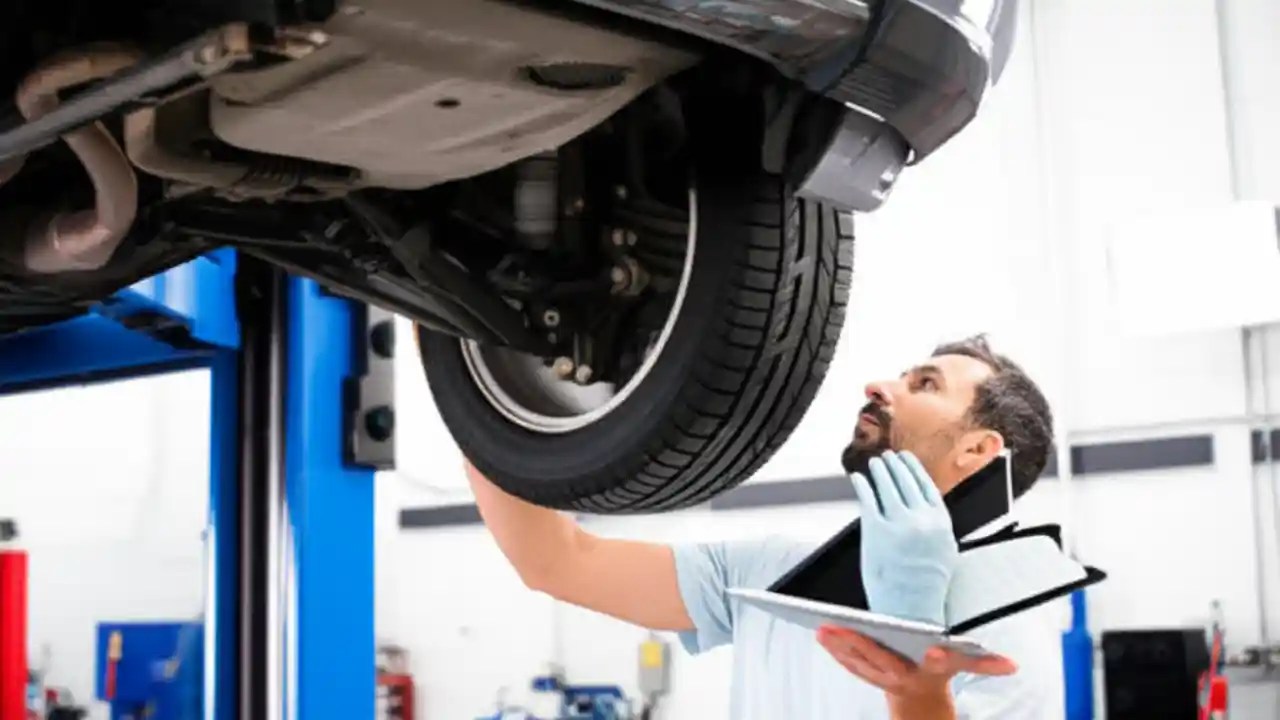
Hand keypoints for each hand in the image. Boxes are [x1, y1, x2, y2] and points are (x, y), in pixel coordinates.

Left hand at [817, 626, 1016, 701]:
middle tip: (843, 627)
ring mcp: (885, 678)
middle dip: (864, 644)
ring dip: (841, 647)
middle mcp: (907, 676)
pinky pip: (850, 665)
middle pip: (886, 660)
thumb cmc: (938, 674)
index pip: (941, 664)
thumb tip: (1013, 666)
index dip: (942, 657)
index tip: (937, 649)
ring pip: (861, 663)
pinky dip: (835, 651)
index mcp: (934, 671)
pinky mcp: (868, 676)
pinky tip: (822, 634)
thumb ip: (986, 664)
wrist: (920, 705)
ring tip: (824, 627)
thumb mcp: (964, 667)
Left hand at [852, 451, 957, 625]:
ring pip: (887, 487)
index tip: (906, 458)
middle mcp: (921, 519)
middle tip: (887, 456)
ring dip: (880, 471)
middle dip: (894, 465)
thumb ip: (936, 526)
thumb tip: (926, 506)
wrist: (912, 610)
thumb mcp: (944, 550)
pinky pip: (868, 500)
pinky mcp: (876, 531)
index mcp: (941, 523)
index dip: (914, 468)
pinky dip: (862, 485)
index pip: (926, 485)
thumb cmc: (927, 586)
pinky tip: (858, 478)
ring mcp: (897, 524)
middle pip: (905, 482)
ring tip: (874, 463)